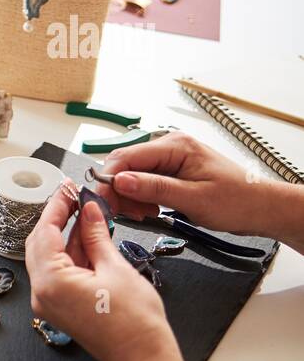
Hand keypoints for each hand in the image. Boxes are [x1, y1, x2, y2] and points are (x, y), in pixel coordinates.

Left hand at [25, 187, 181, 360]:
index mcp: (50, 282)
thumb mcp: (115, 268)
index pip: (44, 232)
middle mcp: (42, 293)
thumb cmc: (135, 321)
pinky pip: (59, 273)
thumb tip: (90, 210)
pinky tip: (88, 236)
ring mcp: (49, 302)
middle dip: (57, 218)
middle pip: (41, 244)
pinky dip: (71, 253)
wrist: (144, 359)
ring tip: (86, 211)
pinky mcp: (61, 307)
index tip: (68, 187)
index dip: (56, 206)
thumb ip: (97, 236)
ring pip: (50, 258)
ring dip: (66, 235)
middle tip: (75, 196)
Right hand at [96, 133, 271, 234]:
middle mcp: (169, 146)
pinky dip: (139, 197)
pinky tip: (149, 209)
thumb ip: (154, 188)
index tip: (101, 202)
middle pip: (125, 164)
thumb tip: (120, 181)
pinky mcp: (170, 170)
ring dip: (129, 196)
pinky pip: (143, 180)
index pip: (126, 157)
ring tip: (142, 214)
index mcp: (175, 146)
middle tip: (122, 213)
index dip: (109, 179)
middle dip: (117, 190)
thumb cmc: (236, 200)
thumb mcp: (193, 198)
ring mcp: (169, 158)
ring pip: (131, 174)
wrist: (260, 207)